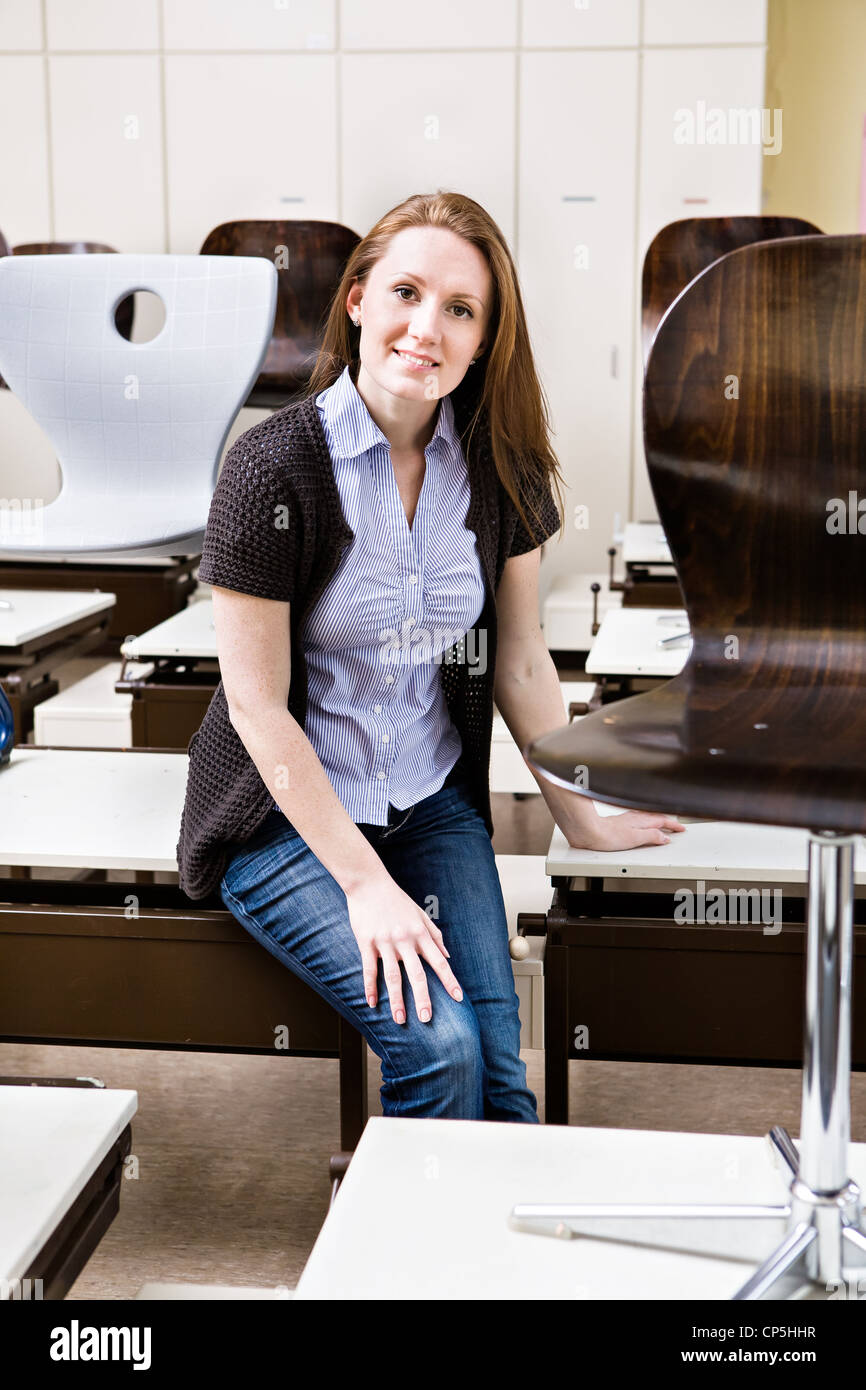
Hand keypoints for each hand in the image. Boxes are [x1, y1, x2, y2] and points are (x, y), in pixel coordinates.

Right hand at [344, 873, 464, 1024]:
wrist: (369, 882)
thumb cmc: (396, 899)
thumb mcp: (420, 913)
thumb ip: (434, 935)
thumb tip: (447, 955)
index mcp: (420, 934)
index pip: (439, 962)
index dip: (449, 981)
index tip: (458, 998)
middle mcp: (405, 940)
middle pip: (416, 974)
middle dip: (423, 998)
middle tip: (426, 1019)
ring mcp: (384, 942)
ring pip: (392, 976)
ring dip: (396, 1000)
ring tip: (400, 1019)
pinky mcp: (366, 941)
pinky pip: (369, 968)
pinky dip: (370, 987)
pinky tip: (372, 1003)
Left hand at [562, 804, 685, 851]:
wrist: (588, 832)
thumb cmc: (607, 835)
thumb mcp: (635, 839)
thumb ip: (651, 836)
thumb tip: (664, 837)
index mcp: (640, 821)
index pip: (662, 821)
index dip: (673, 825)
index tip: (681, 829)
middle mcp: (633, 817)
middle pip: (656, 817)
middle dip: (668, 821)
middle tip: (676, 826)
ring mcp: (625, 818)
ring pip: (646, 817)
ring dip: (657, 820)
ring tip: (663, 824)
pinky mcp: (618, 821)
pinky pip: (637, 818)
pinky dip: (645, 821)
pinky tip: (641, 823)